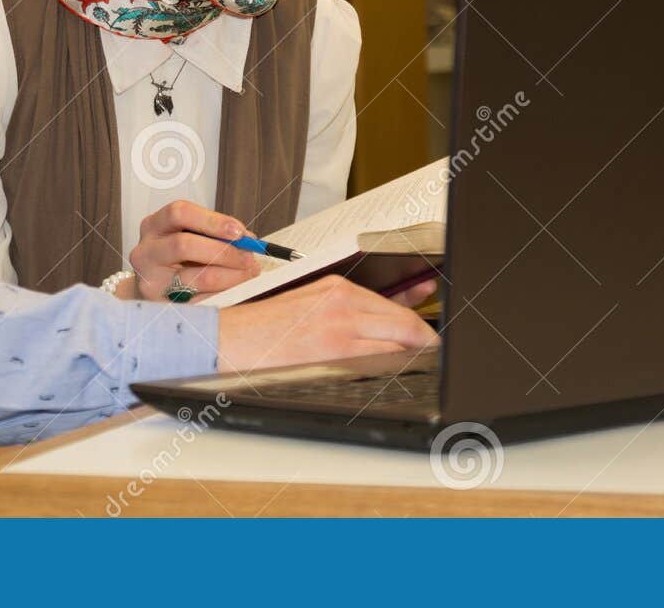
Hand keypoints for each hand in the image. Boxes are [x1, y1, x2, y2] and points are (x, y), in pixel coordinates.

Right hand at [128, 199, 259, 301]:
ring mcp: (150, 280)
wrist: (153, 287)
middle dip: (223, 251)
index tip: (239, 231)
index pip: (180, 213)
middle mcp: (146, 251)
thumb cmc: (177, 258)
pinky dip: (223, 293)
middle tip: (248, 256)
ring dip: (229, 274)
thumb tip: (248, 240)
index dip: (212, 221)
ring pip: (194, 277)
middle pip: (183, 245)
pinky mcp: (161, 305)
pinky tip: (235, 288)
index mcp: (154, 225)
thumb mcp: (189, 236)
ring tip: (248, 272)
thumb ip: (214, 234)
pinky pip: (200, 300)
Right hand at [217, 275, 439, 375]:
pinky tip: (397, 374)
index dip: (419, 324)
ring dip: (413, 357)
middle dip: (425, 342)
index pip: (393, 305)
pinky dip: (394, 367)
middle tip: (435, 354)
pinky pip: (379, 360)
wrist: (229, 341)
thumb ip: (346, 312)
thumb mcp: (309, 307)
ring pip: (398, 341)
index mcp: (335, 288)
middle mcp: (342, 302)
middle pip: (404, 323)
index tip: (431, 335)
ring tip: (421, 366)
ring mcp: (340, 327)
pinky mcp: (334, 351)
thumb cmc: (264, 330)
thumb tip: (381, 327)